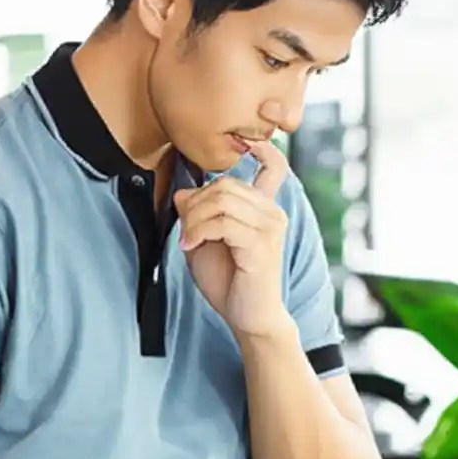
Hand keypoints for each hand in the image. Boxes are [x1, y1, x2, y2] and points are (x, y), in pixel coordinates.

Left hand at [174, 142, 291, 338]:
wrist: (248, 316)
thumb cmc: (229, 280)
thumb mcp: (204, 240)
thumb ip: (196, 214)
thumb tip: (184, 192)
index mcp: (263, 207)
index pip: (274, 165)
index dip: (261, 147)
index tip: (241, 141)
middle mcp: (271, 212)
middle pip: (225, 183)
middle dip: (195, 203)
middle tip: (184, 228)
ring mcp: (270, 226)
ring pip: (221, 200)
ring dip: (194, 219)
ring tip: (188, 240)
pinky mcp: (262, 244)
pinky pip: (223, 223)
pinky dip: (200, 231)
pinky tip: (191, 245)